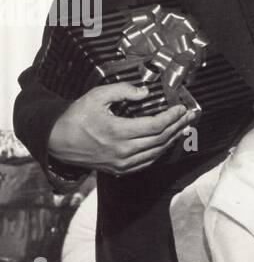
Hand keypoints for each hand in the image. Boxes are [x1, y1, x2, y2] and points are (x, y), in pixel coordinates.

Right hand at [48, 84, 194, 175]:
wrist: (57, 142)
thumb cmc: (76, 117)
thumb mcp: (96, 96)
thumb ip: (122, 91)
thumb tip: (145, 92)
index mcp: (118, 132)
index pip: (156, 126)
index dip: (172, 117)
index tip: (182, 108)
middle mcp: (123, 151)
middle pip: (160, 140)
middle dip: (178, 127)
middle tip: (189, 116)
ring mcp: (122, 163)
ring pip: (157, 153)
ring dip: (172, 140)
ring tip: (183, 128)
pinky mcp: (119, 170)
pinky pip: (147, 162)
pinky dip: (160, 152)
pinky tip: (166, 143)